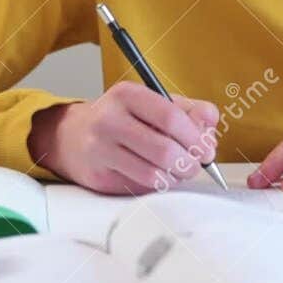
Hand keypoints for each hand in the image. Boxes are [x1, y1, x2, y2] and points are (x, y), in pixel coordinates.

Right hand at [28, 83, 219, 194]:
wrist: (72, 136)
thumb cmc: (122, 119)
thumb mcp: (153, 103)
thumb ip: (188, 110)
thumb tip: (210, 121)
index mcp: (126, 95)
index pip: (170, 117)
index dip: (195, 137)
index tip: (206, 149)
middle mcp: (108, 119)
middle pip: (164, 150)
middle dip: (189, 163)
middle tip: (195, 166)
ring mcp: (100, 149)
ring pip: (153, 174)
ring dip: (175, 177)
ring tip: (177, 171)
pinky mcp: (98, 176)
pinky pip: (140, 187)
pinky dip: (157, 185)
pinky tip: (156, 175)